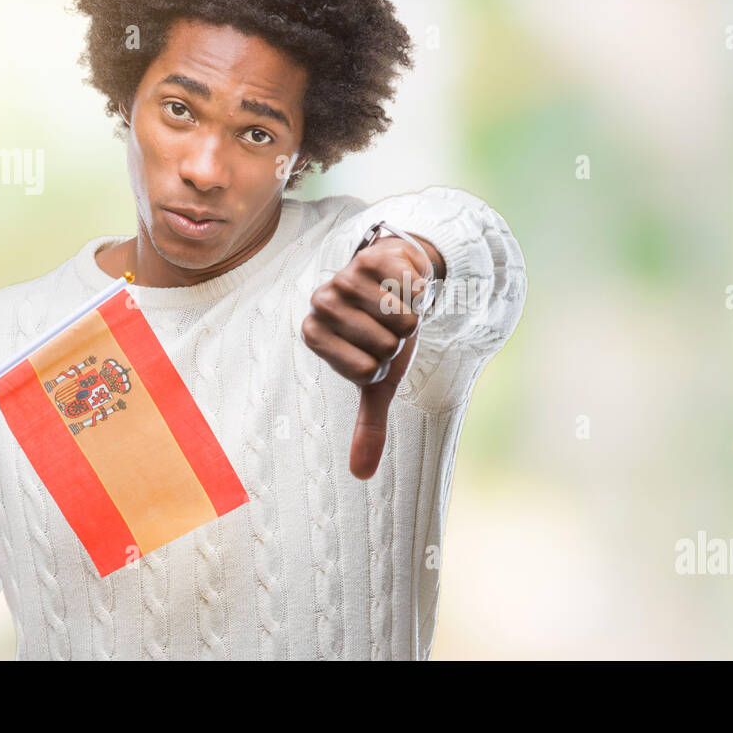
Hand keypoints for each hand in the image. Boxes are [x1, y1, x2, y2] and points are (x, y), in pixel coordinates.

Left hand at [301, 236, 436, 478]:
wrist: (396, 280)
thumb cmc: (381, 333)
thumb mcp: (378, 380)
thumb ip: (367, 425)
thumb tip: (362, 475)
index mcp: (314, 335)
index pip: (362, 370)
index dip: (381, 365)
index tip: (376, 354)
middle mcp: (321, 304)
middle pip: (382, 343)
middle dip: (397, 341)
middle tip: (389, 330)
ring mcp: (343, 277)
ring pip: (397, 317)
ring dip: (409, 317)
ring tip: (397, 309)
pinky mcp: (370, 256)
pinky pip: (407, 289)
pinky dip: (418, 294)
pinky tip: (406, 288)